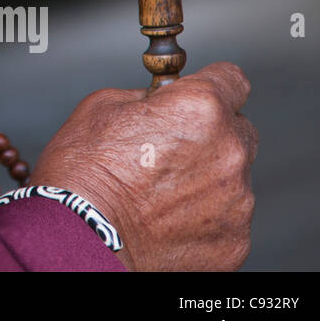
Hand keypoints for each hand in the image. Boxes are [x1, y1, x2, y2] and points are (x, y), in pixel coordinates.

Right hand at [31, 62, 257, 270]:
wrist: (81, 236)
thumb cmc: (83, 173)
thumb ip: (146, 97)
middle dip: (211, 134)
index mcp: (199, 109)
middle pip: (238, 130)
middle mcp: (228, 151)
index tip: (203, 91)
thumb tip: (158, 103)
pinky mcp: (234, 241)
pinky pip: (227, 218)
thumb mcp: (102, 106)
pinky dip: (204, 216)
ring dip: (207, 177)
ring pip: (233, 178)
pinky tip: (166, 217)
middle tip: (170, 148)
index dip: (212, 83)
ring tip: (160, 190)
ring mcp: (236, 201)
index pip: (232, 79)